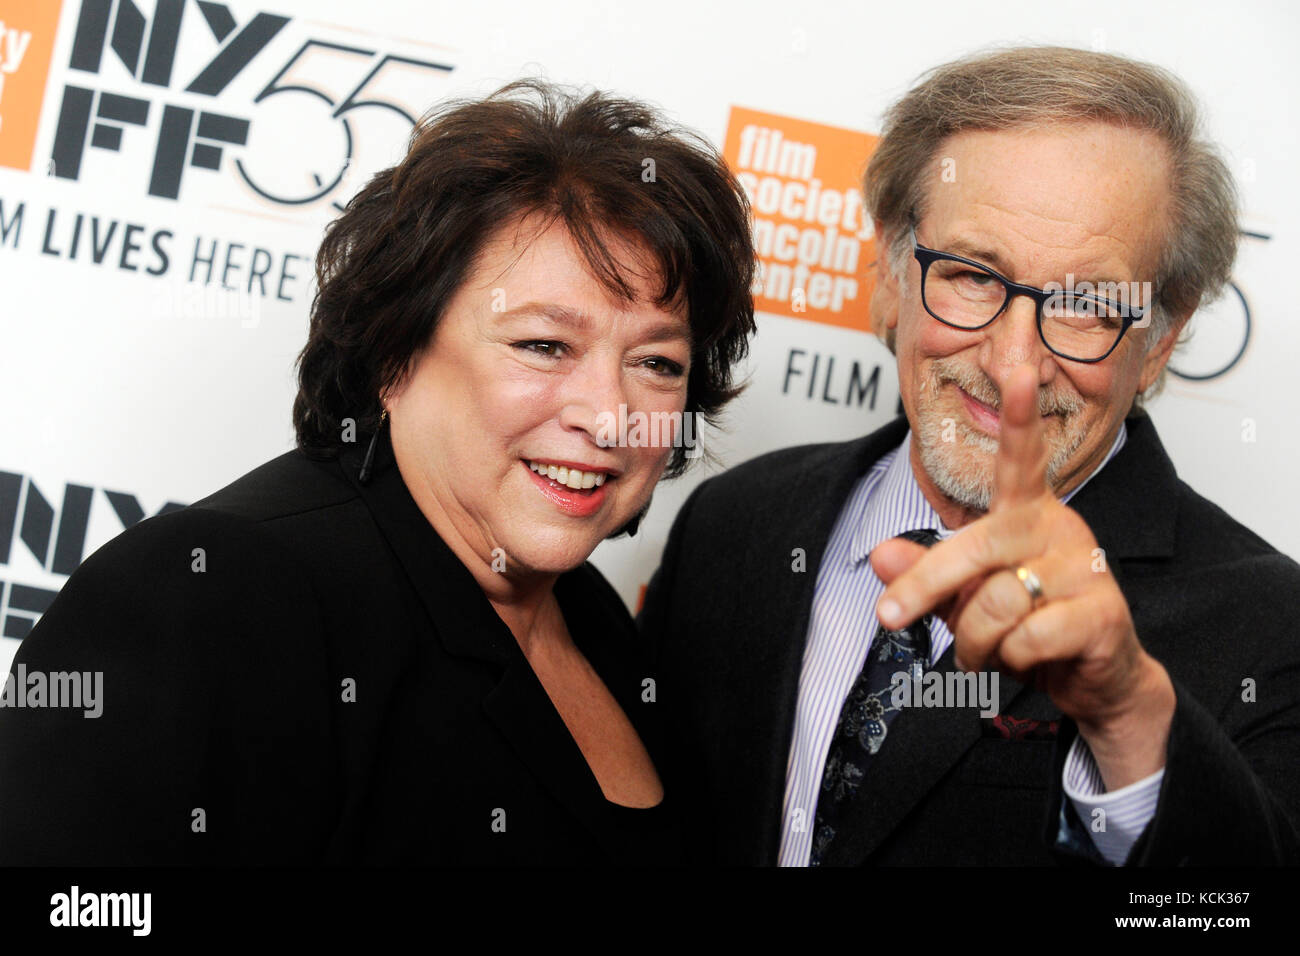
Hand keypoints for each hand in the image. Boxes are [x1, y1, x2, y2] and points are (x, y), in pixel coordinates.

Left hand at [870, 365, 1174, 788]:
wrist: (1095, 676)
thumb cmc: (1027, 622)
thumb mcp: (965, 594)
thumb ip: (924, 572)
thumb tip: (879, 553)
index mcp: (1027, 511)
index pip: (1020, 458)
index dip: (1017, 418)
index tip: (1019, 369)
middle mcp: (1058, 528)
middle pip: (975, 546)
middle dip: (924, 586)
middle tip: (886, 618)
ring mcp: (1085, 568)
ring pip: (996, 603)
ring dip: (974, 641)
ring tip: (985, 651)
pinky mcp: (1102, 612)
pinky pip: (1028, 638)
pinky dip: (1011, 660)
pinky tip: (1027, 659)